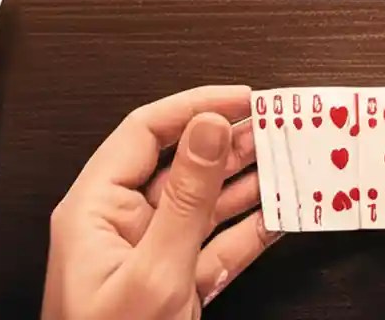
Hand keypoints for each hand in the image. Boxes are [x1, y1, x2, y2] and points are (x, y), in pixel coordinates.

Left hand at [42, 85, 275, 319]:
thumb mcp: (153, 273)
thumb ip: (186, 199)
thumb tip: (208, 128)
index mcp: (94, 208)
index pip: (146, 132)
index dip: (196, 107)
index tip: (244, 98)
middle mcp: (120, 225)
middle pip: (182, 164)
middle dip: (231, 142)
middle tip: (280, 126)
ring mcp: (150, 257)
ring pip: (206, 203)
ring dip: (248, 182)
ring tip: (290, 159)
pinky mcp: (176, 288)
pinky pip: (218, 245)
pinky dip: (251, 230)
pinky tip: (281, 213)